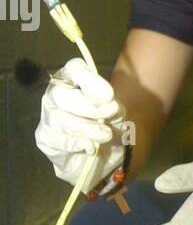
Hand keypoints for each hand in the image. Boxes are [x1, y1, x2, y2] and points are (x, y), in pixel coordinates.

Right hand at [34, 58, 125, 187]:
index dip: (90, 80)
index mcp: (73, 79)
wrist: (101, 155)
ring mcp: (47, 116)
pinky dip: (78, 145)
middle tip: (108, 117)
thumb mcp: (116, 113)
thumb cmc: (108, 125)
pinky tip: (90, 147)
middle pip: (60, 94)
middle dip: (88, 107)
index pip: (73, 69)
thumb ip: (111, 106)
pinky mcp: (43, 138)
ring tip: (106, 135)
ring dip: (88, 129)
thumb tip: (108, 106)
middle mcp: (55, 93)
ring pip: (61, 119)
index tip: (109, 95)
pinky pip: (58, 141)